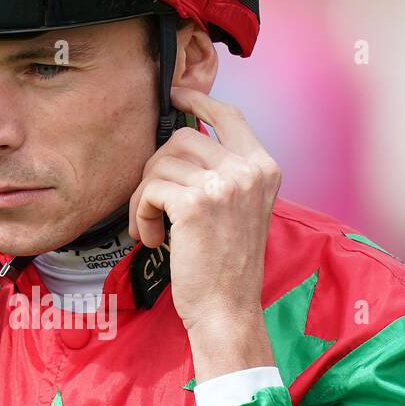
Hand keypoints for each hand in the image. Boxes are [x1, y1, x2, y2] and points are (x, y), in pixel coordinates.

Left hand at [127, 86, 279, 374]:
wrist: (227, 310)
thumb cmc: (227, 268)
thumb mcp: (240, 210)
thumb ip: (224, 174)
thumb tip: (182, 143)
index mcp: (263, 168)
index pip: (229, 116)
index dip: (199, 101)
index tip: (176, 95)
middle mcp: (248, 170)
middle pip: (182, 139)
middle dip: (156, 171)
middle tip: (153, 207)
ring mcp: (223, 184)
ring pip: (160, 164)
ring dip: (145, 198)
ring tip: (152, 229)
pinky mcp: (194, 202)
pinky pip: (150, 189)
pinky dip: (141, 214)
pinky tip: (152, 239)